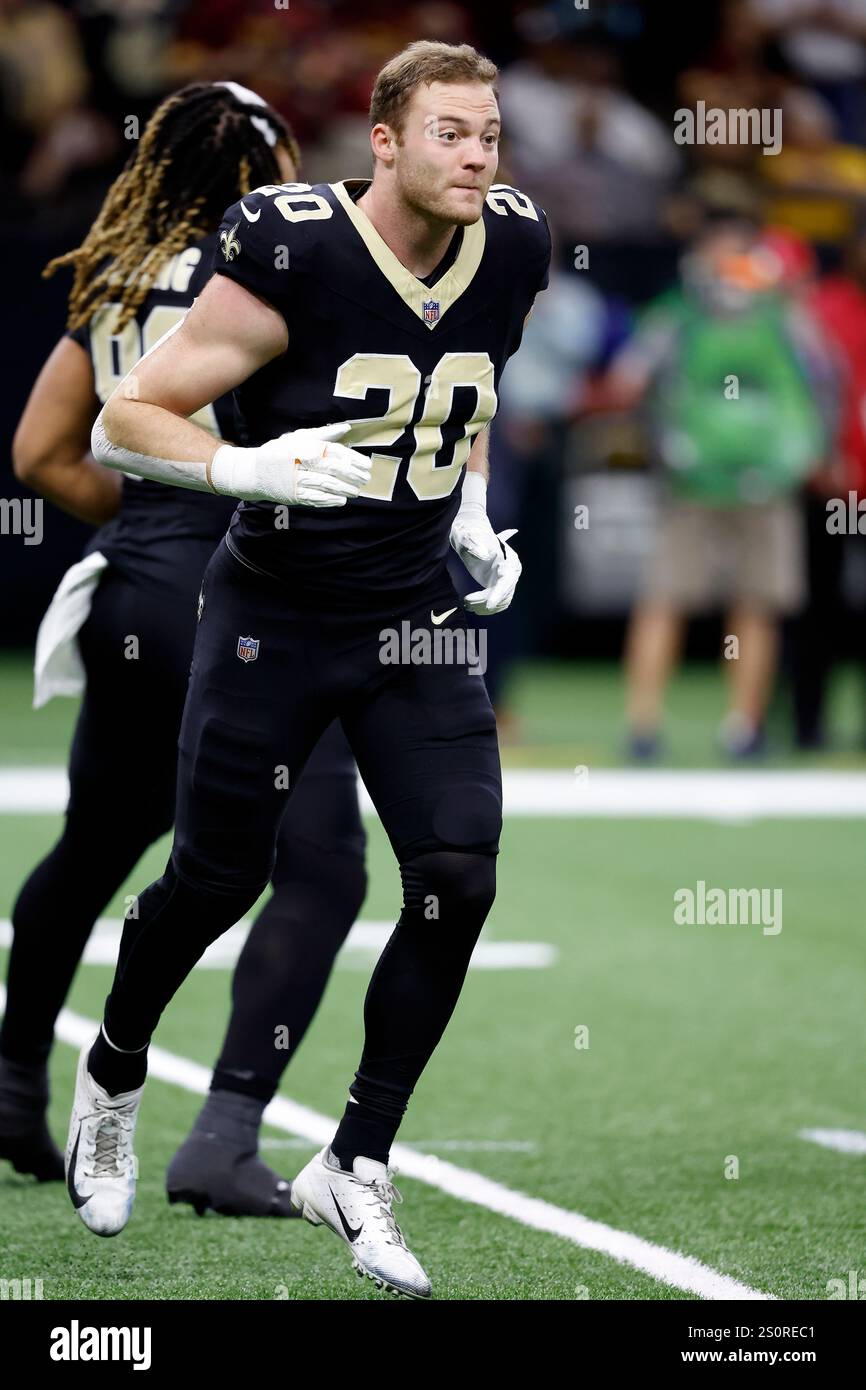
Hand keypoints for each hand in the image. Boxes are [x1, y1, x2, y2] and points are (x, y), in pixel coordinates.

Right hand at [210, 422, 370, 505]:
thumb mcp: (299, 437)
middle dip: (352, 476)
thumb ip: (324, 434)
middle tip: (366, 480)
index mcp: (306, 446)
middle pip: (332, 469)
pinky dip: (329, 500)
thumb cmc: (279, 452)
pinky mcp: (293, 495)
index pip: (335, 452)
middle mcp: (302, 462)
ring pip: (325, 485)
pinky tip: (341, 501)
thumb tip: (346, 428)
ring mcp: (297, 480)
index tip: (367, 465)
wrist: (254, 472)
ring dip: (343, 489)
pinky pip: (314, 498)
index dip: (353, 459)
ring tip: (356, 492)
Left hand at [450, 497, 521, 614]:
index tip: (489, 605)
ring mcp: (505, 578)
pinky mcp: (498, 584)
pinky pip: (496, 602)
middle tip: (468, 601)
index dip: (499, 594)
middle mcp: (511, 570)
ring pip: (501, 601)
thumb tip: (488, 555)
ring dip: (484, 605)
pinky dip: (485, 606)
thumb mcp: (471, 538)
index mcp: (509, 558)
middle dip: (488, 601)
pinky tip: (472, 605)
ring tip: (467, 601)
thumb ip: (478, 545)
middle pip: (505, 593)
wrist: (468, 536)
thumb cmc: (470, 535)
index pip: (508, 581)